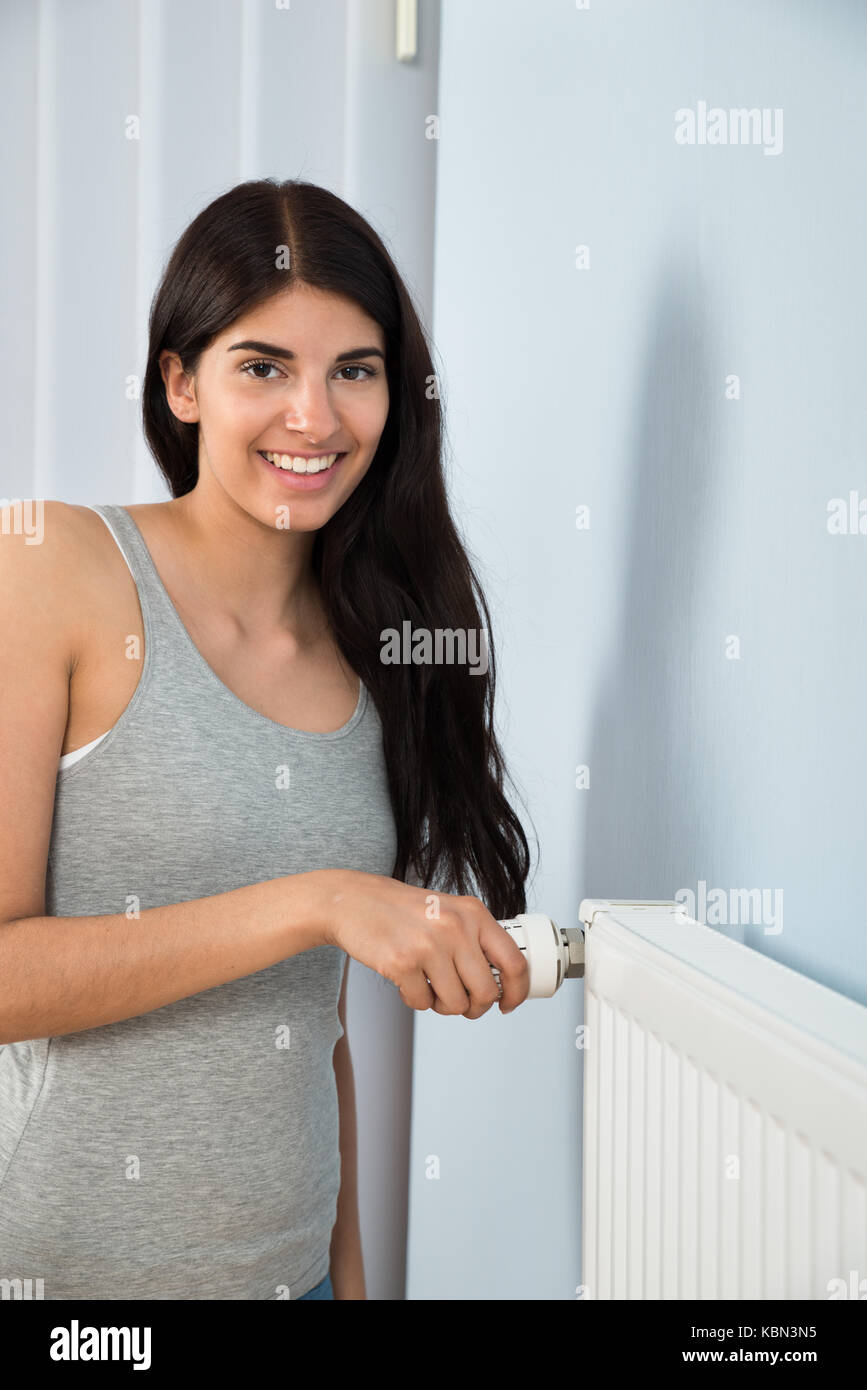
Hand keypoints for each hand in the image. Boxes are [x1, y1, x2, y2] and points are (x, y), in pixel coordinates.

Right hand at [315, 869, 529, 1018]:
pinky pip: (422, 1003)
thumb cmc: (404, 911)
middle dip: (474, 1006)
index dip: (517, 991)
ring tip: (430, 986)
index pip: (514, 961)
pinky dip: (416, 1000)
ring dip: (443, 1005)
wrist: (354, 901)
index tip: (508, 1004)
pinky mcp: (402, 963)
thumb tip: (503, 981)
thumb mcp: (449, 910)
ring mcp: (429, 945)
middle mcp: (456, 927)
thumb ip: (475, 937)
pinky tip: (407, 980)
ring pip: (456, 1003)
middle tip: (461, 1002)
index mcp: (473, 914)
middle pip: (487, 992)